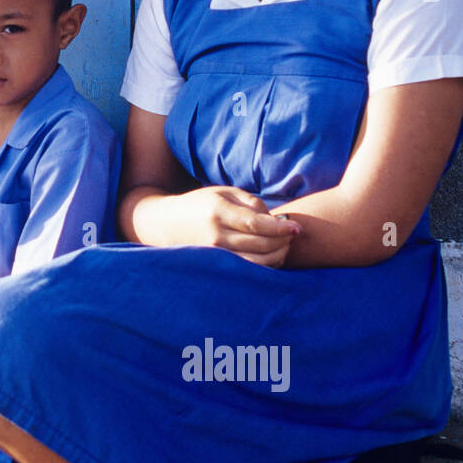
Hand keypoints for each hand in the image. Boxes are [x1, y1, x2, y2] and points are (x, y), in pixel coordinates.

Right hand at [167, 186, 300, 267]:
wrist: (166, 224)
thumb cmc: (200, 204)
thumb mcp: (223, 193)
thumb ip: (251, 202)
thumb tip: (275, 220)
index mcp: (218, 211)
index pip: (256, 224)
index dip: (280, 228)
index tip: (296, 228)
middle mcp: (215, 235)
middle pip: (260, 244)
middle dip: (283, 241)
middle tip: (292, 235)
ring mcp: (214, 254)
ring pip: (256, 262)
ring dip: (277, 255)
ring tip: (283, 245)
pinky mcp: (215, 266)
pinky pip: (247, 270)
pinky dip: (265, 266)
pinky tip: (271, 257)